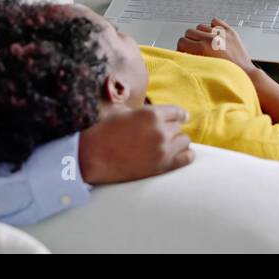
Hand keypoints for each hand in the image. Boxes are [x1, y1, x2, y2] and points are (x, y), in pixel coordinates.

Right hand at [78, 104, 193, 183]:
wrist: (92, 157)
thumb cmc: (103, 131)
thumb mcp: (122, 111)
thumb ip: (142, 111)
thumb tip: (153, 113)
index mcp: (151, 114)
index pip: (177, 112)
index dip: (179, 115)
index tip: (181, 117)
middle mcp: (160, 131)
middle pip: (179, 127)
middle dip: (171, 128)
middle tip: (161, 133)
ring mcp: (163, 150)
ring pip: (184, 141)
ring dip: (177, 141)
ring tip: (166, 144)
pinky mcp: (162, 167)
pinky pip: (186, 159)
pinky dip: (185, 155)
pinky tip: (178, 154)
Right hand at [176, 18, 255, 74]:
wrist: (245, 75)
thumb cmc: (225, 75)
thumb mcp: (203, 68)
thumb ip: (191, 58)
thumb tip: (182, 53)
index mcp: (203, 48)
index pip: (182, 41)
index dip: (182, 48)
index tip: (185, 53)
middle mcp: (211, 38)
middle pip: (190, 32)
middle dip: (190, 41)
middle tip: (194, 49)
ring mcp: (221, 33)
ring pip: (201, 26)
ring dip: (201, 34)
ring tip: (206, 44)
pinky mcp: (230, 32)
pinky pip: (215, 21)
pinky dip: (213, 26)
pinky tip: (214, 36)